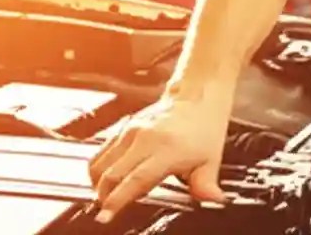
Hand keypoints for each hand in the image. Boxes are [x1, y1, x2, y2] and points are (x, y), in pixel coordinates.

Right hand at [87, 94, 229, 222]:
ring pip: (101, 163)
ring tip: (104, 197)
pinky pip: (101, 152)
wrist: (197, 95)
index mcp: (167, 150)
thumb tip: (213, 200)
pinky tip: (105, 180)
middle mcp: (144, 139)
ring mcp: (131, 131)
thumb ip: (206, 184)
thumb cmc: (205, 127)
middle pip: (112, 174)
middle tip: (105, 211)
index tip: (106, 216)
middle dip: (104, 196)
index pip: (136, 179)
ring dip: (97, 184)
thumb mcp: (211, 159)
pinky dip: (98, 169)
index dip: (118, 200)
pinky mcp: (124, 127)